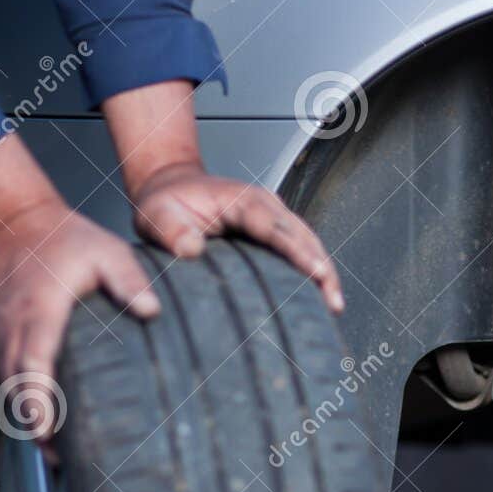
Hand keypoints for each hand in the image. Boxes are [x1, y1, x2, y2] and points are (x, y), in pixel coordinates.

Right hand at [0, 198, 157, 445]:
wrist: (13, 220)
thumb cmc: (61, 238)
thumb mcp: (106, 250)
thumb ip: (129, 279)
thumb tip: (151, 309)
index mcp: (40, 307)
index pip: (33, 361)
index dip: (37, 400)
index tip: (46, 430)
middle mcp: (12, 323)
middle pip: (15, 384)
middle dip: (33, 422)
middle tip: (58, 457)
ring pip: (6, 382)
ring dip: (25, 414)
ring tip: (53, 447)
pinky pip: (2, 372)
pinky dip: (18, 396)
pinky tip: (39, 414)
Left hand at [130, 160, 343, 313]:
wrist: (171, 186)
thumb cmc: (165, 203)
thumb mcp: (157, 215)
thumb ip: (172, 230)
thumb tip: (192, 250)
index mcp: (243, 200)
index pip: (276, 229)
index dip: (299, 252)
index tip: (317, 274)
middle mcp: (266, 206)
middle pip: (303, 236)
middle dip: (322, 267)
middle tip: (335, 302)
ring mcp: (274, 217)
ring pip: (308, 243)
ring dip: (324, 272)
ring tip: (335, 305)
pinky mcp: (274, 232)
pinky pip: (300, 250)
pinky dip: (313, 270)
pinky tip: (320, 297)